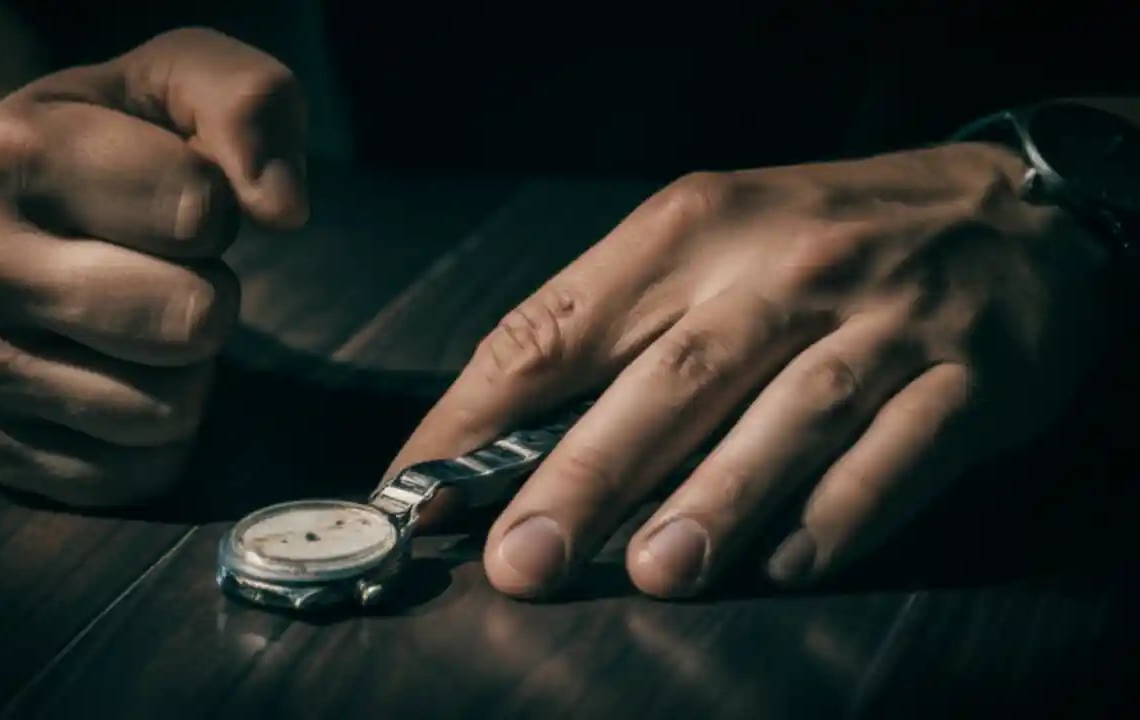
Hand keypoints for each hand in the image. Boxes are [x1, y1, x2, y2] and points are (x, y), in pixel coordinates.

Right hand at [0, 28, 306, 505]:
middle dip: (212, 296)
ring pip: (166, 411)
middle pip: (190, 322)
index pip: (200, 209)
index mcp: (11, 154)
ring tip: (138, 321)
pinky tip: (116, 376)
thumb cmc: (113, 149)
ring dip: (187, 372)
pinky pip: (139, 472)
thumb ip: (250, 105)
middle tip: (171, 271)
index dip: (219, 206)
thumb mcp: (178, 85)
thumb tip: (283, 209)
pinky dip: (158, 435)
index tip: (182, 197)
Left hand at [388, 143, 1107, 597]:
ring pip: (787, 414)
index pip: (556, 325)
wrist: (1012, 209)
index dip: (477, 417)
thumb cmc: (824, 237)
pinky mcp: (968, 376)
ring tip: (655, 572)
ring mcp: (883, 318)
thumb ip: (616, 330)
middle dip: (585, 476)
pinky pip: (896, 453)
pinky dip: (839, 512)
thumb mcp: (711, 243)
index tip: (419, 492)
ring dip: (716, 500)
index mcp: (691, 226)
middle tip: (523, 562)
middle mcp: (783, 264)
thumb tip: (504, 446)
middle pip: (669, 377)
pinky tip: (788, 565)